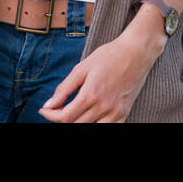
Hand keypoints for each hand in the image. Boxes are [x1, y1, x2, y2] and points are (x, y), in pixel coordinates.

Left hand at [38, 32, 163, 122]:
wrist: (137, 52)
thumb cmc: (109, 56)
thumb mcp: (82, 68)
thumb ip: (64, 88)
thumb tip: (48, 104)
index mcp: (91, 95)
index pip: (64, 118)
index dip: (50, 116)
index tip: (44, 110)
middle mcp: (103, 107)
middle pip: (74, 125)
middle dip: (61, 119)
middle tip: (58, 108)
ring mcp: (115, 112)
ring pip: (89, 129)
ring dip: (77, 123)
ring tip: (73, 112)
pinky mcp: (124, 113)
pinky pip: (107, 129)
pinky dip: (95, 125)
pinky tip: (90, 116)